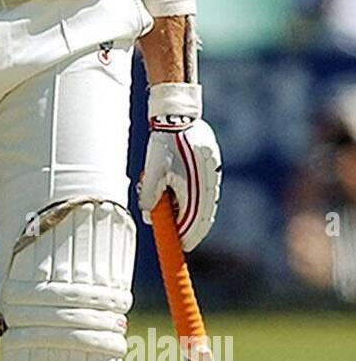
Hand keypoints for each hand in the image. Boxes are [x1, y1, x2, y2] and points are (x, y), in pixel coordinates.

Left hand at [138, 118, 221, 251]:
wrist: (176, 115)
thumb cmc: (164, 143)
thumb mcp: (152, 172)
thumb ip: (150, 197)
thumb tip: (150, 217)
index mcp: (198, 187)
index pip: (196, 222)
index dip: (188, 237)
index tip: (180, 246)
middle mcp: (209, 183)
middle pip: (201, 215)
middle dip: (186, 226)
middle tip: (175, 234)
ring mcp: (211, 174)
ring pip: (200, 201)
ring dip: (184, 208)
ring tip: (166, 204)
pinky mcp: (209, 165)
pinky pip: (200, 188)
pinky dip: (187, 194)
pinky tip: (173, 189)